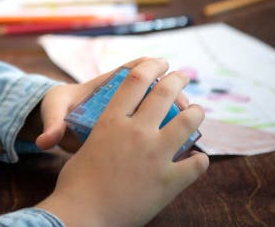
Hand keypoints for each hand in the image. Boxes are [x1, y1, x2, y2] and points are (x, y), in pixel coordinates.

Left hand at [21, 58, 191, 152]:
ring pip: (155, 104)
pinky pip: (153, 122)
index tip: (159, 62)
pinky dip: (168, 124)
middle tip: (182, 92)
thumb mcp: (54, 115)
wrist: (55, 127)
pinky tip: (184, 135)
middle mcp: (118, 99)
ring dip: (172, 104)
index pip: (125, 72)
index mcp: (101, 88)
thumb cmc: (57, 112)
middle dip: (166, 86)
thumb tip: (45, 140)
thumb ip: (52, 125)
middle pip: (147, 87)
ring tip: (187, 111)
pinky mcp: (130, 127)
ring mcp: (126, 113)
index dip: (143, 65)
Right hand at [35, 58, 208, 226]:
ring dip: (196, 113)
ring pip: (187, 121)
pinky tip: (199, 158)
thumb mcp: (83, 148)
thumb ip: (102, 137)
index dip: (151, 65)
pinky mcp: (168, 181)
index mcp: (112, 120)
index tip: (160, 62)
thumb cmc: (75, 183)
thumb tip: (112, 135)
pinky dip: (198, 160)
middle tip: (183, 76)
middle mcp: (136, 131)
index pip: (135, 79)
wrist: (82, 215)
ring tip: (197, 111)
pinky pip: (195, 164)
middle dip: (177, 80)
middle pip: (164, 93)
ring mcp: (155, 155)